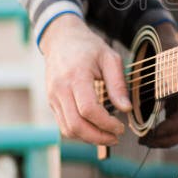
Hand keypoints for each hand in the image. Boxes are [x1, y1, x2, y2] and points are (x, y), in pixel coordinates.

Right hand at [39, 13, 130, 145]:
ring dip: (89, 138)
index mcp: (76, 76)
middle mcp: (60, 89)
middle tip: (116, 137)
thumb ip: (118, 84)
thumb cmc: (88, 47)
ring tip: (108, 136)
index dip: (106, 123)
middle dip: (98, 137)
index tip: (121, 127)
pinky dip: (80, 132)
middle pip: (76, 125)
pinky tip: (95, 129)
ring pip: (68, 129)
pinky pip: (63, 124)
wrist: (61, 39)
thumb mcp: (110, 58)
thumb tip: (126, 109)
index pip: (88, 110)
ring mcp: (53, 97)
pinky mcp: (51, 102)